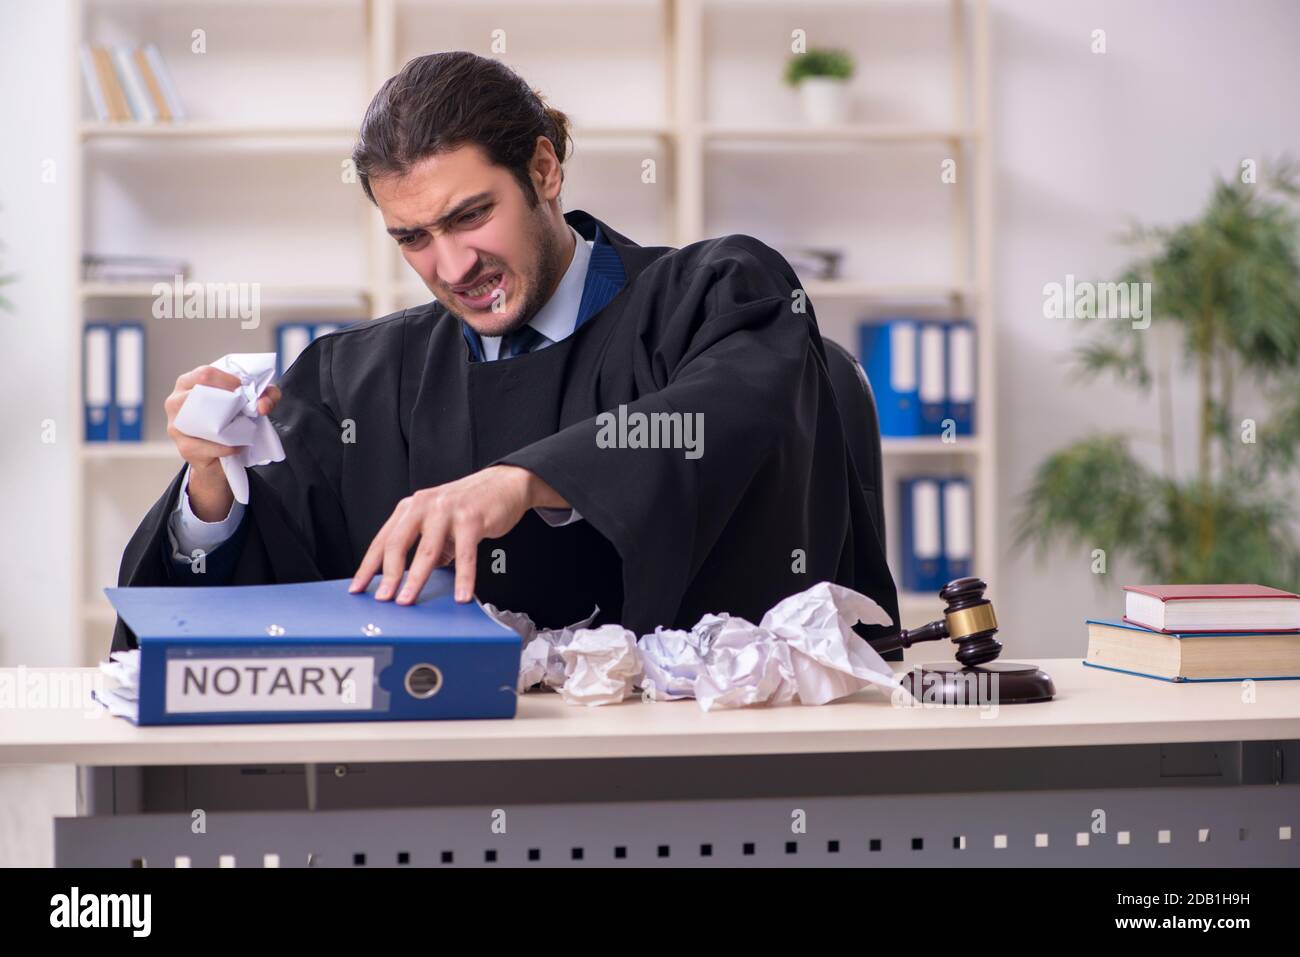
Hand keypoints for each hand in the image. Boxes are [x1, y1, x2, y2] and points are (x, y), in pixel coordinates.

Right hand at [164, 365, 280, 520]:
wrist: (218, 456)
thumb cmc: (230, 420)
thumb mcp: (252, 402)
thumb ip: (266, 395)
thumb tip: (263, 404)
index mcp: (188, 383)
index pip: (205, 374)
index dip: (230, 381)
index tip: (246, 391)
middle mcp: (176, 401)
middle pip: (200, 393)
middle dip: (230, 401)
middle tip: (246, 410)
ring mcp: (177, 426)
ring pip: (202, 421)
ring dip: (228, 425)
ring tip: (242, 429)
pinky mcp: (185, 448)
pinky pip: (209, 446)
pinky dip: (229, 447)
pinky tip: (238, 446)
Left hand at [349, 465, 566, 604]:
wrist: (504, 484)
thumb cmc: (470, 505)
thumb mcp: (439, 522)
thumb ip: (426, 547)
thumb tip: (414, 580)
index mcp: (411, 507)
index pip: (383, 540)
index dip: (368, 566)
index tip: (358, 588)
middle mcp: (424, 505)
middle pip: (398, 543)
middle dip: (388, 575)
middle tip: (383, 599)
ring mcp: (447, 510)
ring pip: (427, 550)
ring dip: (416, 579)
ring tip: (408, 600)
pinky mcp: (472, 518)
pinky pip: (465, 554)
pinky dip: (463, 578)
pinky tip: (461, 595)